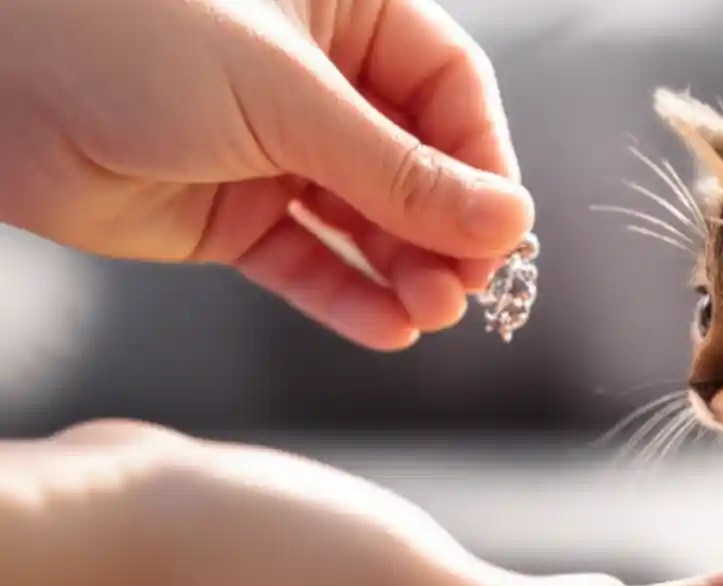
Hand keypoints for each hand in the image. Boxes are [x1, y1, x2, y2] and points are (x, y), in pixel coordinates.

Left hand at [0, 0, 531, 349]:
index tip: (502, 227)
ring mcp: (275, 152)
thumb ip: (400, 171)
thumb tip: (507, 221)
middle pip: (417, 164)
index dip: (482, 159)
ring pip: (367, 221)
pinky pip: (307, 260)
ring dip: (404, 271)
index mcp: (346, 12)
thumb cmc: (126, 32)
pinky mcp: (232, 214)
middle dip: (444, 230)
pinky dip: (345, 297)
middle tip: (466, 287)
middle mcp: (318, 82)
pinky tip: (385, 328)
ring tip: (429, 315)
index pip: (450, 89)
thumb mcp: (287, 97)